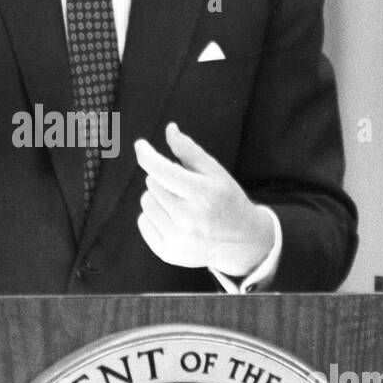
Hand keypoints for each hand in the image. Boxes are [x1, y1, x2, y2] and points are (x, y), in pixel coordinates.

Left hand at [134, 122, 273, 274]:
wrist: (242, 242)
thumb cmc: (227, 200)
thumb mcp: (215, 172)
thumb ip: (190, 150)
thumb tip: (169, 129)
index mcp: (203, 195)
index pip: (162, 171)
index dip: (147, 154)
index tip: (140, 145)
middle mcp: (189, 219)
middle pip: (152, 184)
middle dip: (163, 179)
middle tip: (182, 187)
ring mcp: (177, 239)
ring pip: (145, 202)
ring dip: (157, 197)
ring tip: (178, 203)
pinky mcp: (168, 253)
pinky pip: (143, 222)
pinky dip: (153, 216)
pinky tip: (172, 219)